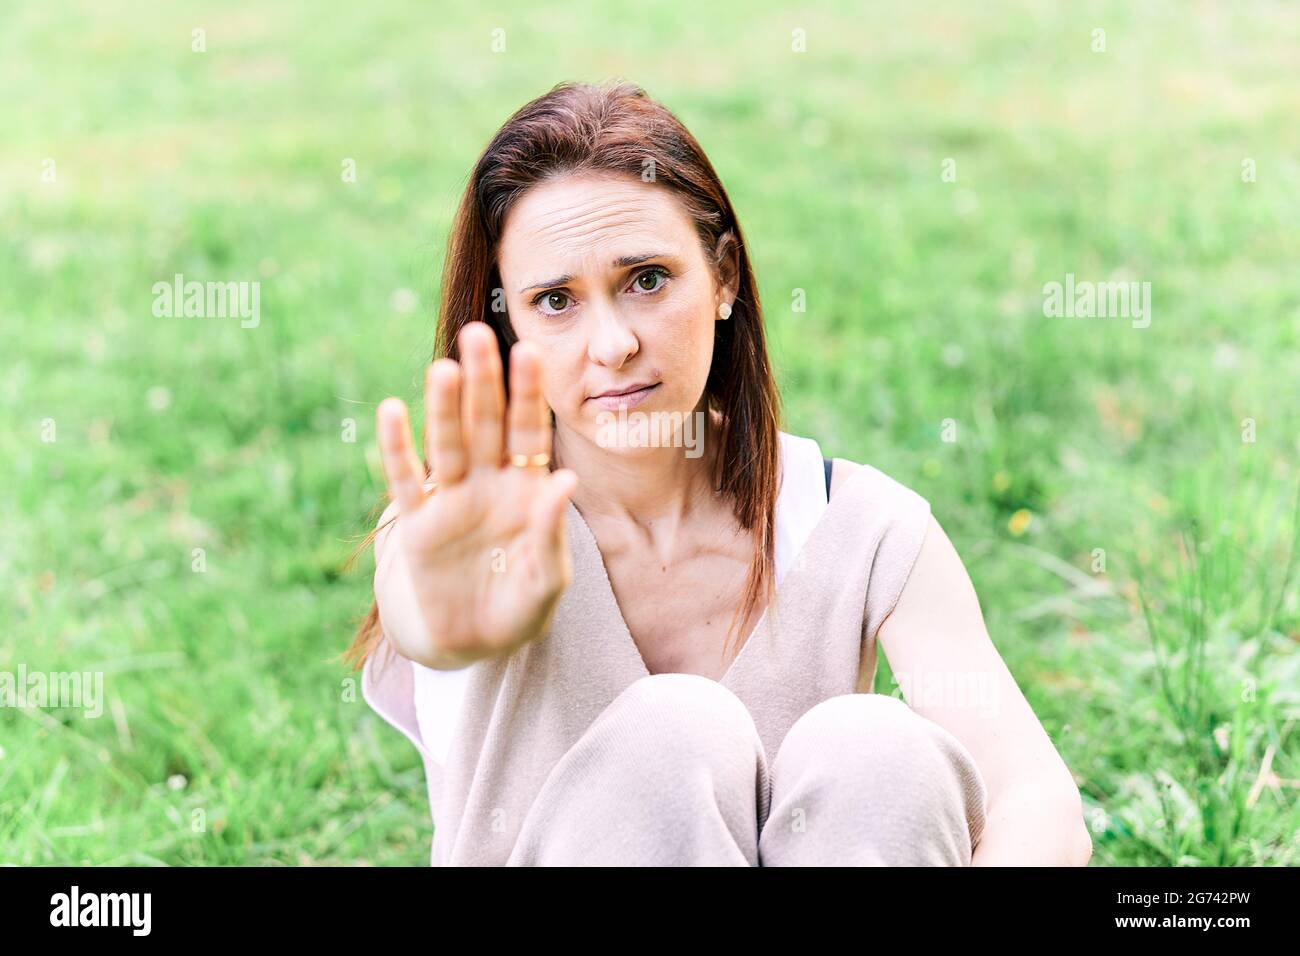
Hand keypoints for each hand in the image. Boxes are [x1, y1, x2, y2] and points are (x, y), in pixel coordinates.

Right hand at [375, 322, 577, 667]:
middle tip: (479, 336)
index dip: (529, 395)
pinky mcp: (416, 524)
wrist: (472, 643)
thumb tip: (566, 479)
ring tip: (444, 368)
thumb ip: (552, 531)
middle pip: (486, 423)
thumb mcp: (546, 579)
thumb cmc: (519, 608)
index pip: (529, 432)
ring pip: (447, 443)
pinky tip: (392, 411)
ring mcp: (450, 499)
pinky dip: (398, 448)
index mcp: (526, 488)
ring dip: (444, 408)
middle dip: (484, 382)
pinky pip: (405, 480)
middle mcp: (488, 483)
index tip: (531, 352)